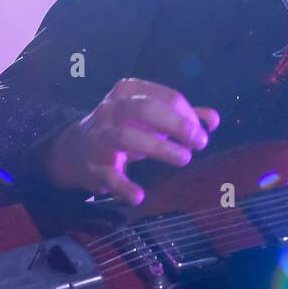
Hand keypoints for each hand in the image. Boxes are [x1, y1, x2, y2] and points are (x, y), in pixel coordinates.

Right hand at [42, 78, 219, 204]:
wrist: (74, 149)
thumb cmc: (122, 129)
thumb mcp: (150, 118)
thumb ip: (181, 117)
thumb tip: (213, 120)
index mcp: (130, 92)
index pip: (167, 98)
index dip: (189, 116)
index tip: (201, 134)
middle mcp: (111, 109)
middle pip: (146, 110)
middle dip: (177, 125)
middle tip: (199, 143)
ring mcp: (99, 136)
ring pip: (126, 138)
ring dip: (159, 148)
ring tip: (183, 159)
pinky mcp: (92, 165)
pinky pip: (107, 175)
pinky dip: (123, 187)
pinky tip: (139, 196)